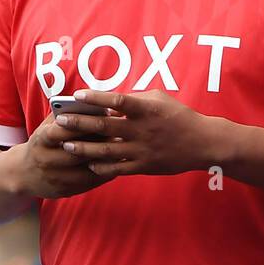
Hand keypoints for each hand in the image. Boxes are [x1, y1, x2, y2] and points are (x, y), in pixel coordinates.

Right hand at [16, 111, 116, 198]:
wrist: (22, 174)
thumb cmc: (42, 143)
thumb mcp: (45, 127)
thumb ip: (63, 115)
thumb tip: (91, 103)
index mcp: (41, 140)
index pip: (61, 131)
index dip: (82, 124)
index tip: (102, 117)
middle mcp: (46, 160)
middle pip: (77, 152)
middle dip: (99, 143)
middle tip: (120, 135)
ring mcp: (55, 177)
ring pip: (86, 170)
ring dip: (105, 161)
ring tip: (123, 151)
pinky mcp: (63, 191)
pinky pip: (88, 184)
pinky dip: (103, 175)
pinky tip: (116, 166)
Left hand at [55, 89, 225, 177]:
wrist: (202, 143)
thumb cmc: (179, 116)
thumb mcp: (159, 99)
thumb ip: (135, 99)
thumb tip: (111, 102)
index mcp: (146, 109)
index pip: (116, 100)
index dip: (95, 98)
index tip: (77, 95)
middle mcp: (141, 130)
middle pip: (105, 126)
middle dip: (80, 124)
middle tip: (61, 122)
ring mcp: (142, 150)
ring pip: (107, 150)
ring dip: (84, 149)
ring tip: (67, 146)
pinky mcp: (144, 166)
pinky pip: (118, 168)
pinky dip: (102, 167)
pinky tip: (88, 164)